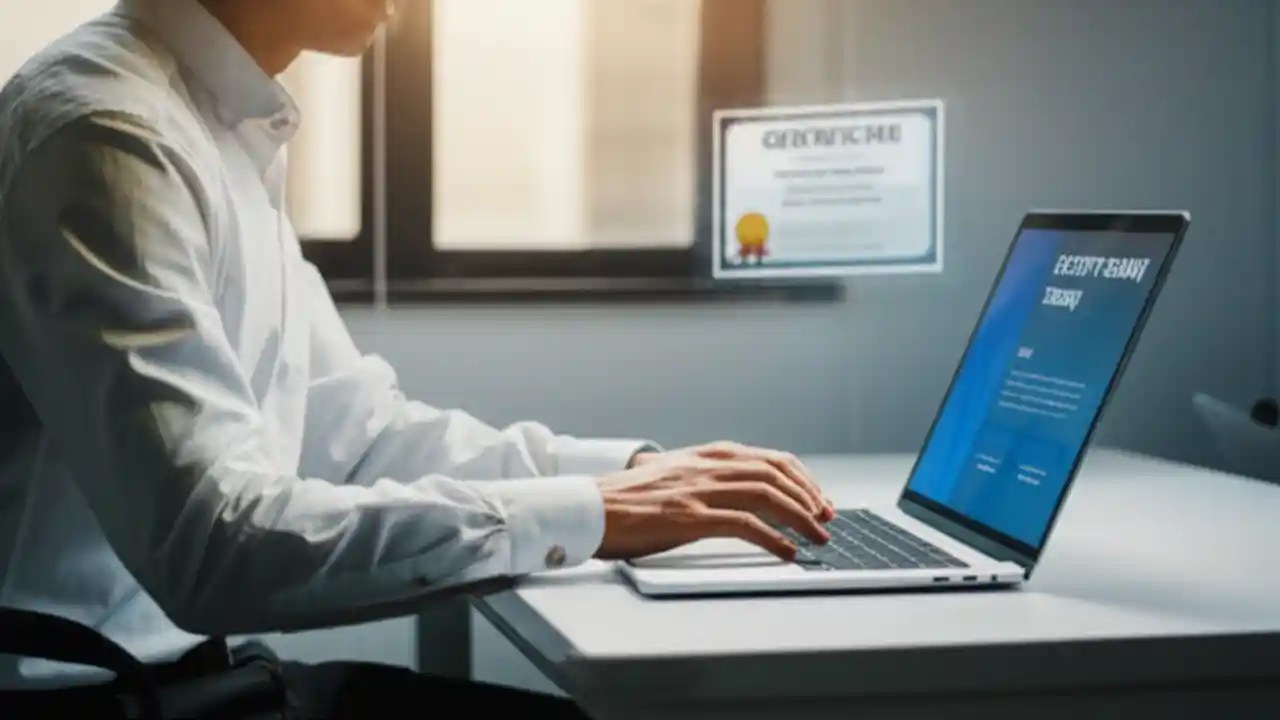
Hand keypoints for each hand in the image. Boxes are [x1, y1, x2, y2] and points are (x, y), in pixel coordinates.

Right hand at [598, 443, 834, 561]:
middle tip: (826, 520)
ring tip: (815, 537)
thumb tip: (734, 489)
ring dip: (799, 518)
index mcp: (707, 454)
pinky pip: (743, 524)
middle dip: (808, 498)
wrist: (590, 508)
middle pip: (775, 474)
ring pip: (766, 495)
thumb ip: (704, 476)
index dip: (801, 479)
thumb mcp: (673, 474)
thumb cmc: (627, 498)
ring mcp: (699, 490)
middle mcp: (708, 466)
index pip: (770, 459)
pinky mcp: (689, 516)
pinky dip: (772, 538)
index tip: (818, 499)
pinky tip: (786, 551)